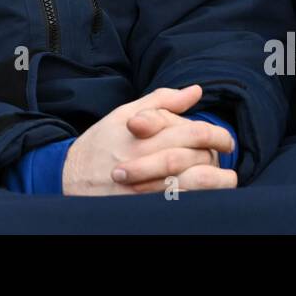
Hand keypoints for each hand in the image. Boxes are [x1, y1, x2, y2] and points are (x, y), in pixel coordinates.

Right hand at [61, 84, 235, 195]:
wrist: (69, 175)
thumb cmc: (101, 142)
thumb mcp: (125, 113)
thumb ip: (162, 101)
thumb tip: (195, 91)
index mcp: (144, 133)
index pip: (191, 132)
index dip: (215, 135)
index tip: (225, 139)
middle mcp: (145, 158)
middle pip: (194, 156)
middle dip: (217, 156)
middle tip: (227, 157)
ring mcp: (144, 185)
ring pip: (190, 183)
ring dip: (215, 182)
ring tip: (227, 179)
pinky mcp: (142, 205)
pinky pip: (176, 203)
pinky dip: (196, 199)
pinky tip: (206, 196)